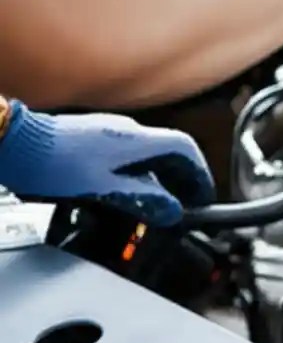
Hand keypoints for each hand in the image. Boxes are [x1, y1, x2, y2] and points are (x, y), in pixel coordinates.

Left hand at [0, 100, 213, 226]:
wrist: (12, 142)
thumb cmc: (50, 164)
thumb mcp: (103, 190)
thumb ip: (142, 200)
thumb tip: (171, 211)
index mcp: (137, 140)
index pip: (186, 151)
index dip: (200, 175)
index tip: (202, 197)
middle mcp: (127, 131)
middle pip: (169, 153)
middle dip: (181, 180)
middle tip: (183, 205)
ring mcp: (108, 132)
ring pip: (147, 156)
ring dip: (157, 180)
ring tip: (153, 206)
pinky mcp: (91, 138)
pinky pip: (127, 156)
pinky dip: (136, 175)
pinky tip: (122, 193)